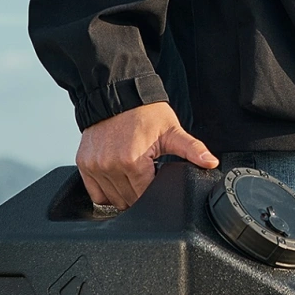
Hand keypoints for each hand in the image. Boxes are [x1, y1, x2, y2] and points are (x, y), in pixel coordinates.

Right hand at [76, 102, 219, 208]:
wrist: (115, 93)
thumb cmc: (144, 111)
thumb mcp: (171, 130)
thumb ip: (192, 149)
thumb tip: (210, 162)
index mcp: (132, 161)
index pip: (145, 197)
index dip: (155, 191)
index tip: (156, 175)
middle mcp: (110, 166)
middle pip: (129, 201)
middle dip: (140, 193)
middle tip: (145, 173)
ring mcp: (95, 166)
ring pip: (113, 200)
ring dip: (124, 193)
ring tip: (131, 173)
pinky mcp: (84, 164)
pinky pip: (96, 194)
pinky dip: (106, 191)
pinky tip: (116, 178)